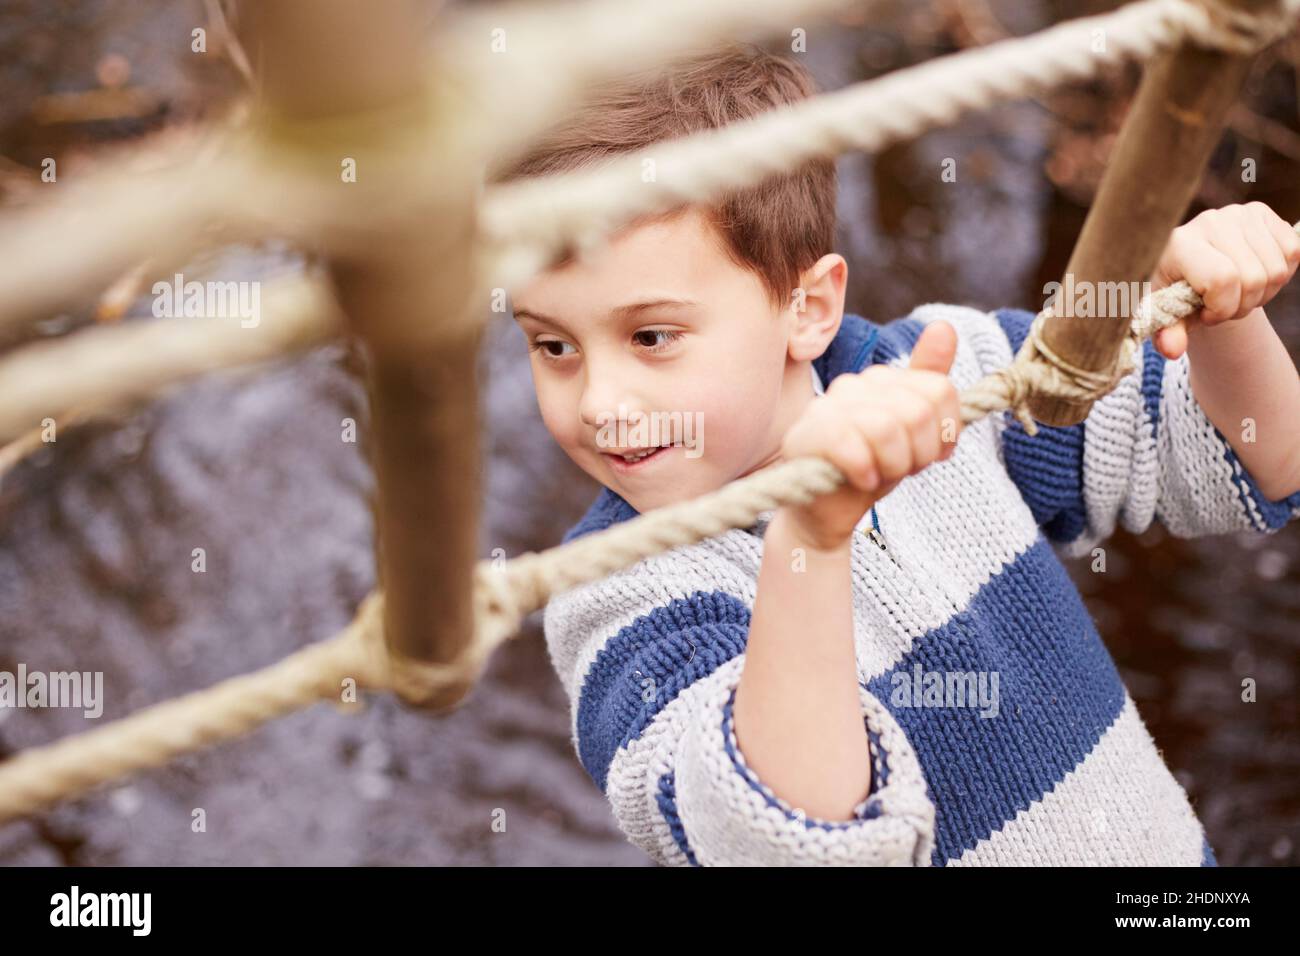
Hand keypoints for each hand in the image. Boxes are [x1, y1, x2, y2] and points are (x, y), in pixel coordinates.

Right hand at [777, 321, 962, 551]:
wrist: (829, 512)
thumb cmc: (872, 468)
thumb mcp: (915, 432)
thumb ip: (931, 384)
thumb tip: (944, 326)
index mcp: (881, 380)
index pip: (939, 389)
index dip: (944, 431)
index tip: (929, 454)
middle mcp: (853, 385)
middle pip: (918, 410)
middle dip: (920, 453)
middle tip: (901, 468)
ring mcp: (825, 407)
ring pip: (886, 427)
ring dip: (893, 465)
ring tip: (880, 475)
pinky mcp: (805, 436)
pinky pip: (852, 446)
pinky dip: (867, 472)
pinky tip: (862, 481)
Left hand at [1148, 202, 1299, 358]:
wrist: (1194, 268)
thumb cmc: (1178, 293)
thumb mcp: (1168, 315)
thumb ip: (1168, 334)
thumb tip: (1172, 350)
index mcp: (1180, 244)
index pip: (1222, 280)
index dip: (1221, 308)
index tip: (1206, 314)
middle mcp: (1210, 222)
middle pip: (1253, 278)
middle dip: (1242, 306)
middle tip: (1225, 307)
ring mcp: (1238, 214)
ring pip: (1276, 270)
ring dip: (1262, 294)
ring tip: (1238, 294)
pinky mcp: (1261, 212)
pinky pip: (1293, 252)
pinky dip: (1280, 275)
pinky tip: (1256, 275)